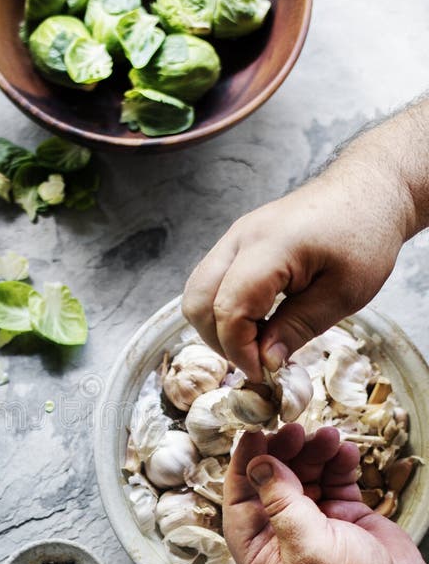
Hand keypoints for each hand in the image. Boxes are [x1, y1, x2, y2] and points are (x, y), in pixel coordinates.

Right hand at [182, 177, 402, 381]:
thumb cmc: (365, 235)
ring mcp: (232, 237)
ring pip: (195, 294)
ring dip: (215, 327)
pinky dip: (220, 310)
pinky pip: (208, 283)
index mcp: (270, 246)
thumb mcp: (344, 293)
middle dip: (219, 342)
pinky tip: (253, 322)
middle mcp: (240, 238)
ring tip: (254, 342)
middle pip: (197, 302)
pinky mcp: (234, 243)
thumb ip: (298, 327)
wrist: (367, 190)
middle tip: (256, 361)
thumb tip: (264, 361)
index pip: (230, 309)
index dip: (239, 349)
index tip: (263, 373)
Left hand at [223, 424, 428, 563]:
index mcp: (258, 552)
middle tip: (296, 429)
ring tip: (329, 436)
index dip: (244, 465)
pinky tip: (345, 451)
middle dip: (283, 454)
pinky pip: (333, 483)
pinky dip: (338, 465)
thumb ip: (279, 501)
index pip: (239, 500)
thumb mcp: (306, 545)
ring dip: (313, 454)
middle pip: (271, 483)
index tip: (253, 433)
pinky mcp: (343, 519)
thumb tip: (257, 464)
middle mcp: (280, 537)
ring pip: (304, 478)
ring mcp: (313, 527)